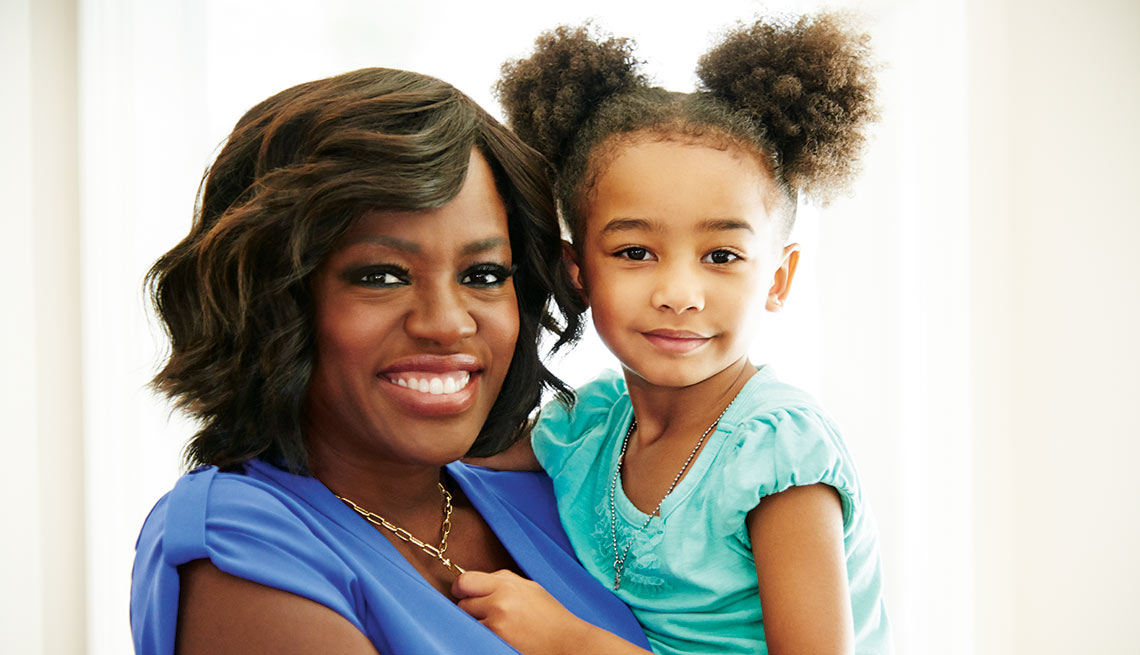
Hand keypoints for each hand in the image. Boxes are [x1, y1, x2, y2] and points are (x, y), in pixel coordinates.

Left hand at [452, 569, 582, 654]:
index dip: (462, 588)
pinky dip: (483, 636)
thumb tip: (480, 583)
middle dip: (467, 606)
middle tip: (479, 613)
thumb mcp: (530, 590)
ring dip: (476, 623)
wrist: (567, 641)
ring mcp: (497, 617)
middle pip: (462, 598)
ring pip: (467, 619)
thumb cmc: (551, 618)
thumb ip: (504, 583)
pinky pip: (476, 634)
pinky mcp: (496, 636)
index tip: (464, 594)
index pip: (467, 579)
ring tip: (498, 627)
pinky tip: (500, 636)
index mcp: (509, 582)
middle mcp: (501, 596)